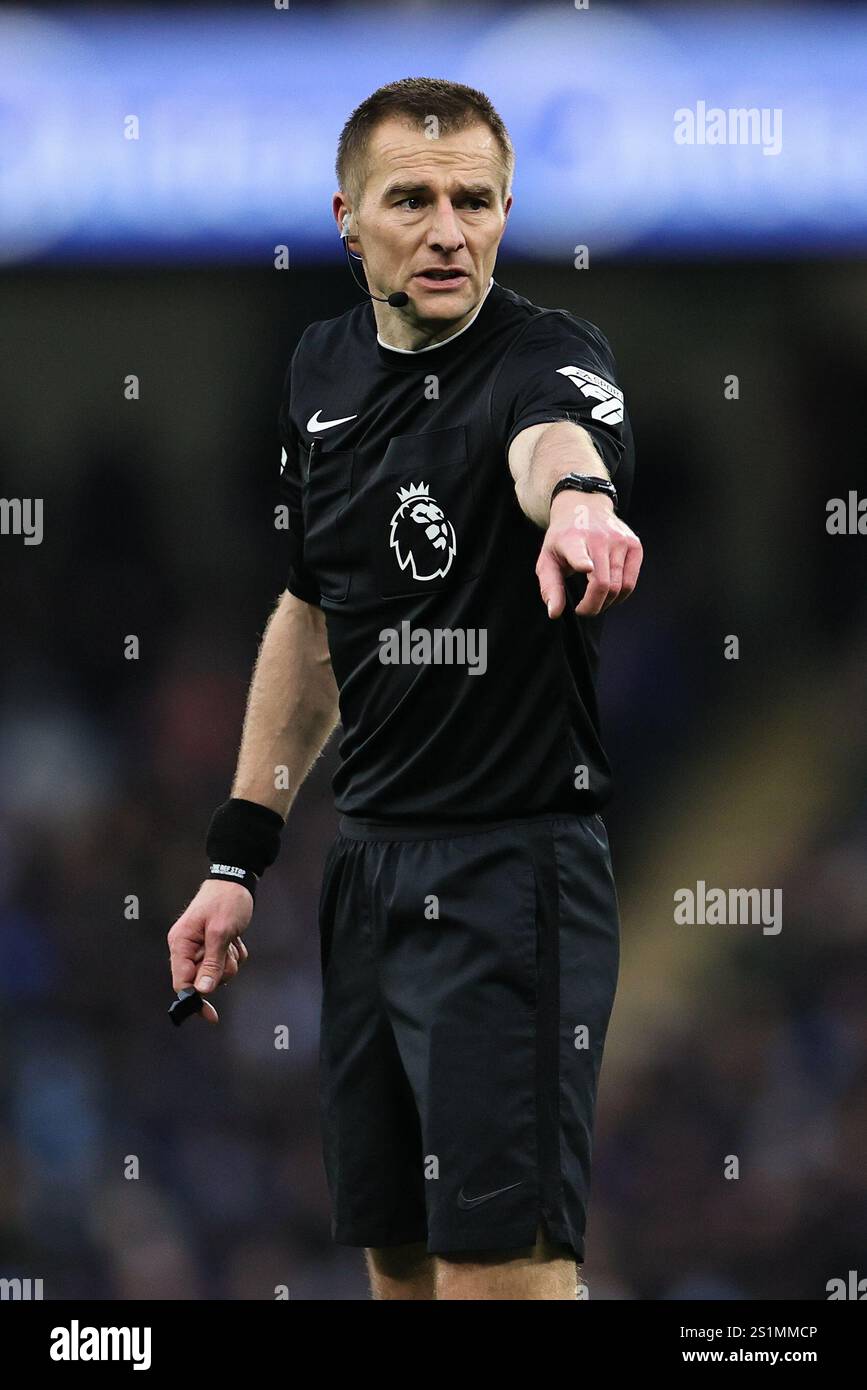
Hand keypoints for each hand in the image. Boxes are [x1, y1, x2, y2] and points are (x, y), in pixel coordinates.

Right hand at [167, 879, 252, 1023]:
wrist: (235, 880)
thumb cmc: (226, 901)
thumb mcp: (220, 932)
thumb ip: (211, 963)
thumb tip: (202, 992)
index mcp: (181, 944)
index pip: (182, 983)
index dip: (195, 1000)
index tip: (211, 1016)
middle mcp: (187, 948)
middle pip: (202, 980)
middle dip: (220, 971)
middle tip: (228, 950)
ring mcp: (200, 947)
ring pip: (217, 973)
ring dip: (230, 961)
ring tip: (232, 940)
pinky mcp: (214, 946)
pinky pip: (227, 963)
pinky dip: (235, 953)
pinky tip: (236, 938)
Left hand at [535, 491, 642, 617]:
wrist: (584, 507)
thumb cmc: (563, 539)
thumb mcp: (547, 559)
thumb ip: (550, 587)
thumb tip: (555, 613)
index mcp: (572, 540)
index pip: (578, 552)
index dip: (582, 561)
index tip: (585, 567)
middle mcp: (598, 538)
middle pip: (602, 583)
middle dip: (593, 606)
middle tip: (584, 610)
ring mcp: (620, 540)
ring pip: (619, 587)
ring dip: (606, 603)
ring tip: (595, 601)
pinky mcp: (634, 545)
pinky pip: (630, 582)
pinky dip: (620, 595)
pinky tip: (609, 594)